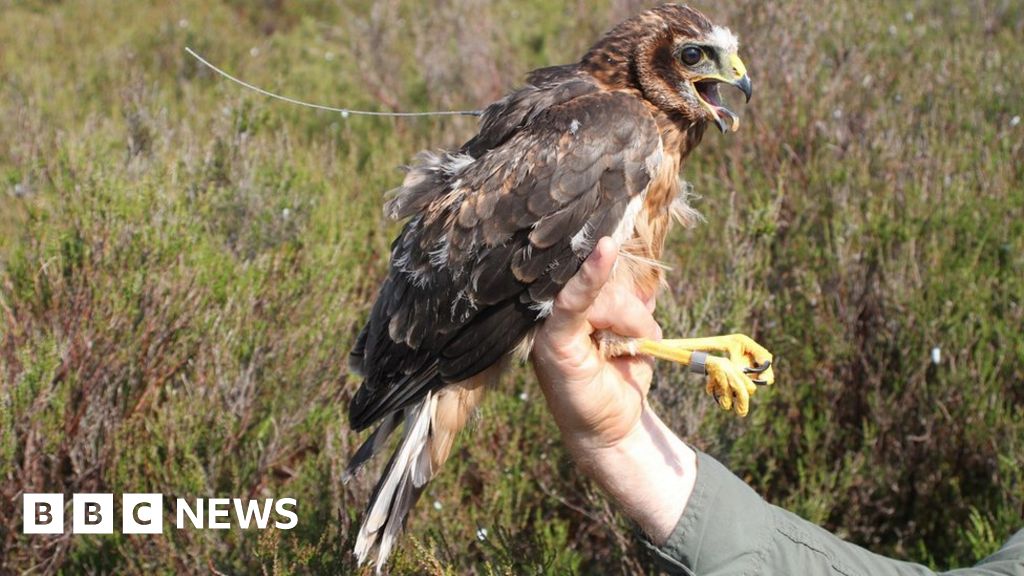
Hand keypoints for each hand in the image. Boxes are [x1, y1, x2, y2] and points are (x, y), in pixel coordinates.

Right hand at [531, 237, 660, 449]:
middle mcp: (553, 313)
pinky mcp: (553, 342)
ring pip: (599, 294)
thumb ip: (633, 301)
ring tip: (635, 346)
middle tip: (645, 335)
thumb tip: (645, 270)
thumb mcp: (634, 334)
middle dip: (630, 306)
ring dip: (630, 317)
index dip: (605, 256)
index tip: (617, 230)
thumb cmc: (620, 381)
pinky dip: (589, 277)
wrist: (614, 429)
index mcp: (569, 309)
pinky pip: (572, 302)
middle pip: (599, 281)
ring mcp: (549, 326)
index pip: (588, 270)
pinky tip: (604, 251)